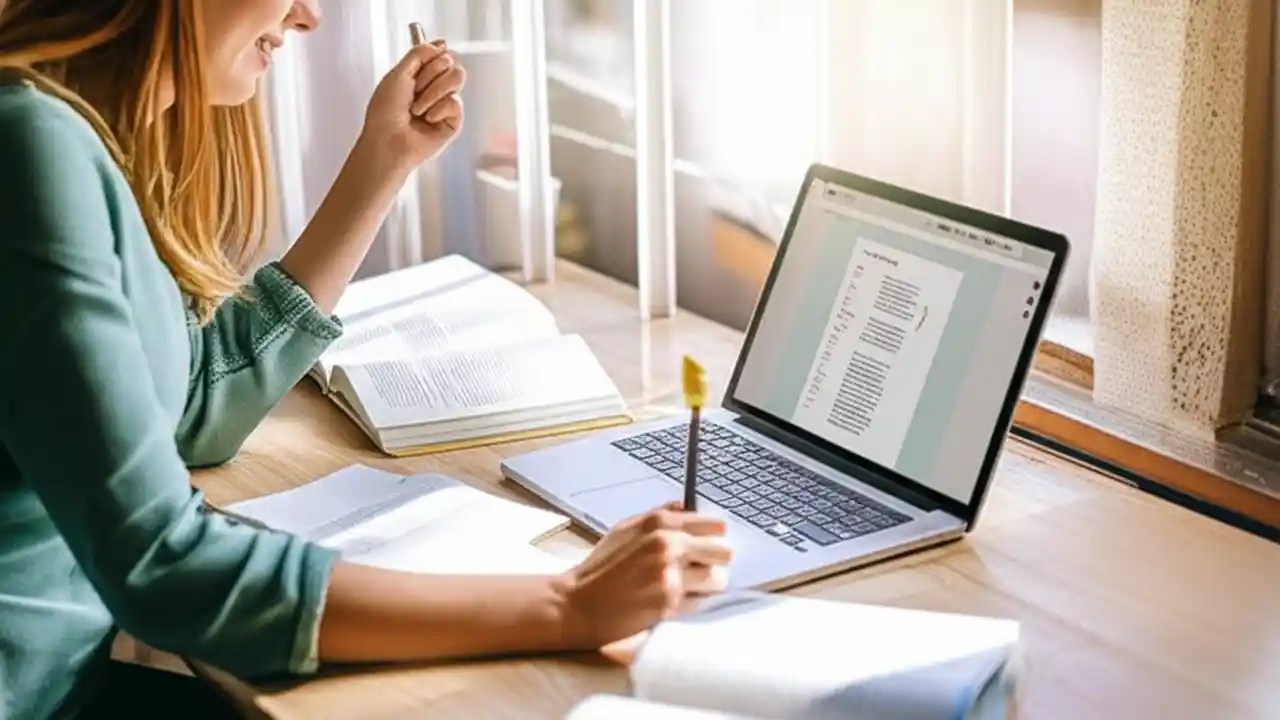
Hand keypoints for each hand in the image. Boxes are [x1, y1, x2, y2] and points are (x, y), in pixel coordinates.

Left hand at [358, 40, 466, 177]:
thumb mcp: (398, 73)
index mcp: (418, 75)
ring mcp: (444, 103)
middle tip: (415, 89)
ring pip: (456, 78)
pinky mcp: (453, 121)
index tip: (419, 64)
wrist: (388, 141)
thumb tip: (441, 44)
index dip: (432, 54)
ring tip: (418, 108)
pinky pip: (456, 102)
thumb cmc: (385, 113)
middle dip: (431, 73)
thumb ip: (419, 53)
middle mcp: (433, 87)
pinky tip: (428, 119)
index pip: (439, 52)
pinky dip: (439, 109)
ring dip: (434, 91)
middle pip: (451, 61)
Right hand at [556, 503, 731, 648]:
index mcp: (659, 522)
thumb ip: (659, 516)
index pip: (716, 525)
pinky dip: (691, 603)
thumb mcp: (625, 529)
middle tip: (698, 570)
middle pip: (724, 552)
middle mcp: (668, 544)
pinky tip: (670, 602)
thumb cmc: (601, 567)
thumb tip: (685, 505)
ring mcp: (670, 575)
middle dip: (714, 562)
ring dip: (705, 586)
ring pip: (717, 580)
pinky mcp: (669, 604)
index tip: (704, 546)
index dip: (712, 537)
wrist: (578, 603)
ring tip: (684, 588)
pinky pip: (701, 602)